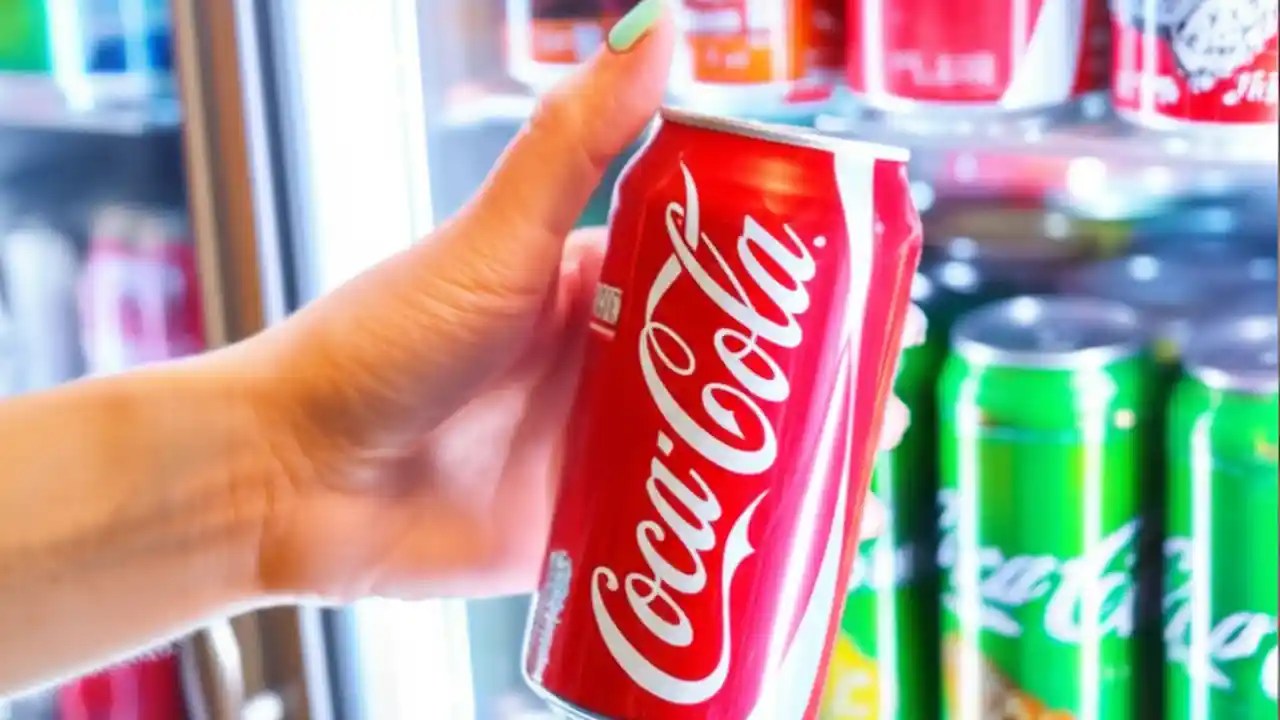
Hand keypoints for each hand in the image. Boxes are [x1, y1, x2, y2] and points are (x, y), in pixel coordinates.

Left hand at [238, 11, 913, 603]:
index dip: (798, 277)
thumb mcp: (495, 235)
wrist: (296, 474)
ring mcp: (600, 449)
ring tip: (862, 450)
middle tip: (886, 375)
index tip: (868, 277)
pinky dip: (732, 533)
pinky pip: (677, 532)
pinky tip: (790, 532)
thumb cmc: (378, 341)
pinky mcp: (584, 525)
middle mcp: (608, 367)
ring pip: (722, 452)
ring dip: (790, 453)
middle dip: (815, 372)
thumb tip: (657, 24)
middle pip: (739, 366)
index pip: (723, 271)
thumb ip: (575, 140)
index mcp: (597, 287)